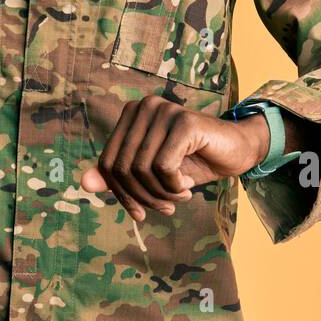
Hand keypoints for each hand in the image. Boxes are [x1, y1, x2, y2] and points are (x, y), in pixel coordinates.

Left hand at [79, 95, 268, 222]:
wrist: (236, 151)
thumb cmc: (193, 162)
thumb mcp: (152, 173)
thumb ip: (119, 176)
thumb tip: (84, 183)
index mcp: (131, 115)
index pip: (107, 163)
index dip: (120, 194)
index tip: (139, 213)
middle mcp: (144, 107)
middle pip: (123, 167)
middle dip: (142, 197)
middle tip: (165, 208)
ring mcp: (164, 111)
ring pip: (142, 169)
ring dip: (161, 195)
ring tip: (178, 197)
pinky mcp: (183, 122)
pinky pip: (164, 166)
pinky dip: (174, 187)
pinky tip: (187, 188)